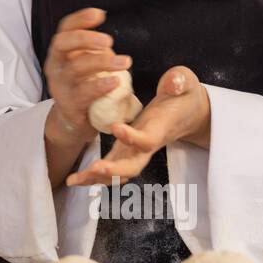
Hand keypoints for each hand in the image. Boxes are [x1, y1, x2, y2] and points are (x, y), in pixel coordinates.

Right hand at [42, 7, 130, 152]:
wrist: (72, 121)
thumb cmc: (84, 86)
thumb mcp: (86, 65)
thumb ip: (94, 52)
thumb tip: (108, 42)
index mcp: (60, 51)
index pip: (65, 28)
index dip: (80, 19)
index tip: (99, 14)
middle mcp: (55, 65)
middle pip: (63, 43)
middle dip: (85, 38)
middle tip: (109, 40)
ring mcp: (59, 85)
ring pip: (76, 68)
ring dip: (102, 62)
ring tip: (125, 62)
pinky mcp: (68, 104)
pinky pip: (83, 93)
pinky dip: (100, 86)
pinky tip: (115, 82)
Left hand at [66, 65, 210, 186]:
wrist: (188, 112)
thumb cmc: (183, 96)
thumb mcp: (185, 82)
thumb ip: (179, 81)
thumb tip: (173, 83)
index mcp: (160, 128)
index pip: (148, 139)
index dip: (134, 137)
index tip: (116, 128)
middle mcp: (147, 145)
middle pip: (133, 166)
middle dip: (114, 170)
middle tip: (95, 168)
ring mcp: (136, 151)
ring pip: (119, 172)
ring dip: (97, 178)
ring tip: (75, 180)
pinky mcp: (126, 150)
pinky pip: (111, 167)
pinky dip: (93, 175)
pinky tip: (75, 179)